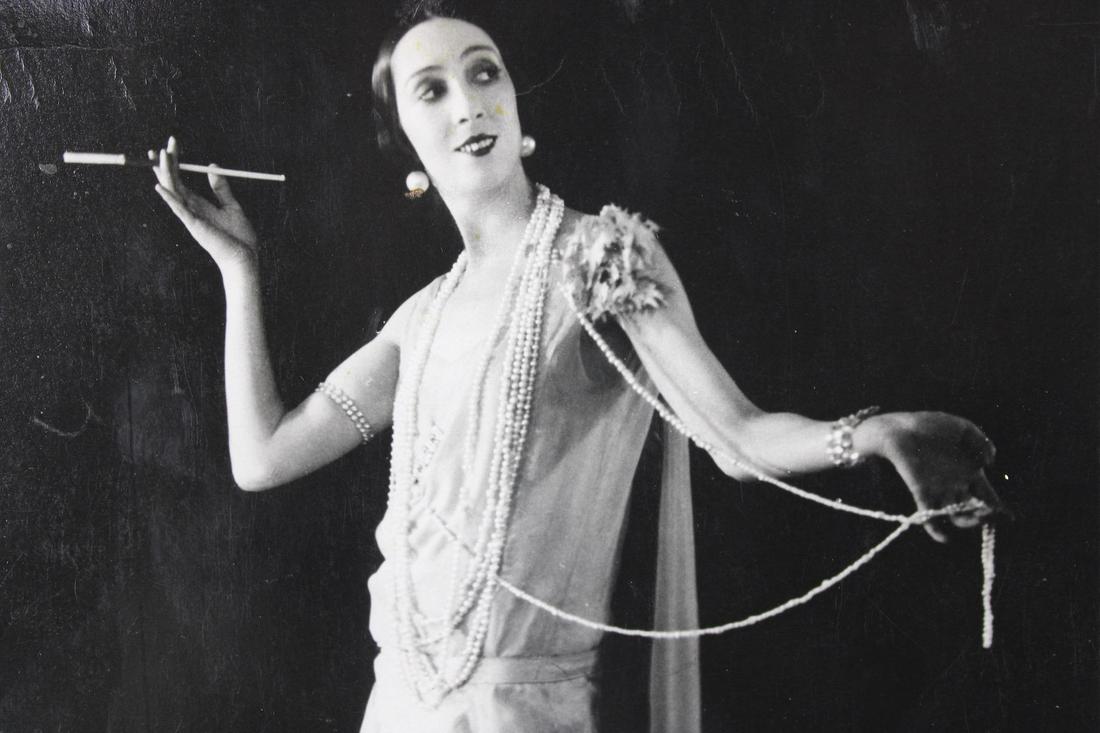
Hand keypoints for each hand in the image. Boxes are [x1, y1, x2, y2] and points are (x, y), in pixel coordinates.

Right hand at [152, 136, 258, 270]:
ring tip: (161, 155)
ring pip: (173, 191)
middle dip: (166, 164)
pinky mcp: (195, 226)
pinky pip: (179, 210)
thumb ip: (221, 188)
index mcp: (198, 204)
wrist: (245, 257)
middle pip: (173, 182)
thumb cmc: (238, 236)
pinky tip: (160, 186)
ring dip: (166, 173)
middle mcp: (191, 209)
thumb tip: (212, 166)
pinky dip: (169, 198)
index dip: (174, 163)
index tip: (171, 145)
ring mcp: (191, 217)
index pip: (180, 179)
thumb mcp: (231, 206)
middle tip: (162, 145)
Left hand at [871, 411, 1004, 542]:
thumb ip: (981, 441)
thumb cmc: (929, 425)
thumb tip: (989, 463)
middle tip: (989, 514)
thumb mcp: (962, 428)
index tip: (1007, 518)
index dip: (998, 508)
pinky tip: (944, 538)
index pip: (987, 495)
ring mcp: (939, 490)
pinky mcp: (921, 492)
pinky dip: (936, 529)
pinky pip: (930, 515)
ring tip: (975, 519)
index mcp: (968, 471)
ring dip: (967, 522)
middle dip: (985, 516)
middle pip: (974, 509)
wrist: (899, 428)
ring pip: (957, 515)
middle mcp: (956, 484)